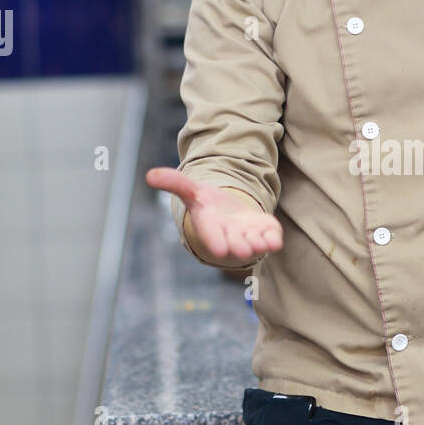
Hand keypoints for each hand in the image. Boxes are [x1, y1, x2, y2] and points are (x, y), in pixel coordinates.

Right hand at [145, 167, 282, 264]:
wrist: (230, 213)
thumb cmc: (208, 205)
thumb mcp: (192, 191)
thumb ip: (174, 183)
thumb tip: (149, 175)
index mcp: (211, 227)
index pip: (212, 236)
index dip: (215, 241)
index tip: (220, 249)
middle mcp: (230, 236)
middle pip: (235, 244)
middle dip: (240, 246)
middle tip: (244, 248)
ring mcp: (248, 236)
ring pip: (255, 245)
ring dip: (259, 245)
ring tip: (264, 243)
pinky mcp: (265, 233)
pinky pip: (271, 239)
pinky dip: (273, 240)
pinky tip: (274, 239)